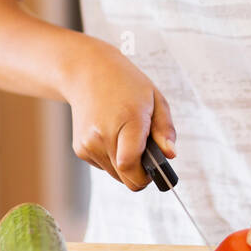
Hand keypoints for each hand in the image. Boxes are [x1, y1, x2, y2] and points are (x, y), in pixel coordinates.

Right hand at [59, 36, 175, 189]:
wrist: (87, 72)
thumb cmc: (124, 83)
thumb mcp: (155, 99)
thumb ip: (165, 130)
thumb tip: (170, 155)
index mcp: (126, 121)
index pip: (130, 166)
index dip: (146, 175)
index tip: (156, 169)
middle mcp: (102, 136)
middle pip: (126, 178)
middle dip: (140, 171)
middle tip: (146, 149)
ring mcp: (88, 144)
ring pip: (116, 175)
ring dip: (126, 164)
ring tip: (127, 136)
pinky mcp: (80, 149)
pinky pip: (105, 166)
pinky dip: (113, 158)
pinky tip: (112, 134)